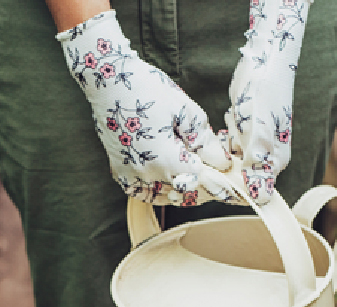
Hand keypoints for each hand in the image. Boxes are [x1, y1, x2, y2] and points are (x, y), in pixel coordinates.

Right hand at [58, 11, 232, 205]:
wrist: (108, 80)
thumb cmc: (147, 89)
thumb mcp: (184, 109)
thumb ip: (203, 139)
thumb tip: (221, 161)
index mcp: (167, 159)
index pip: (201, 181)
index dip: (218, 180)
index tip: (229, 176)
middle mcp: (147, 173)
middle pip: (184, 192)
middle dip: (202, 186)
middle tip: (214, 175)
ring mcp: (130, 173)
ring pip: (163, 197)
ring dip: (179, 190)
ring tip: (192, 176)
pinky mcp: (119, 169)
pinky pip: (140, 192)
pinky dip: (155, 191)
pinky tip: (164, 181)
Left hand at [226, 0, 312, 203]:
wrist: (265, 62)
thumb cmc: (263, 94)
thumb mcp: (258, 132)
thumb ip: (258, 166)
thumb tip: (262, 199)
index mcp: (275, 162)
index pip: (250, 190)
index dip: (229, 185)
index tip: (215, 171)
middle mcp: (267, 158)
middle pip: (238, 177)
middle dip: (224, 166)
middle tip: (222, 144)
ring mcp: (255, 146)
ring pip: (229, 162)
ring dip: (222, 150)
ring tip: (230, 126)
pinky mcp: (245, 133)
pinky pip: (227, 146)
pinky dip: (223, 137)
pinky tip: (229, 121)